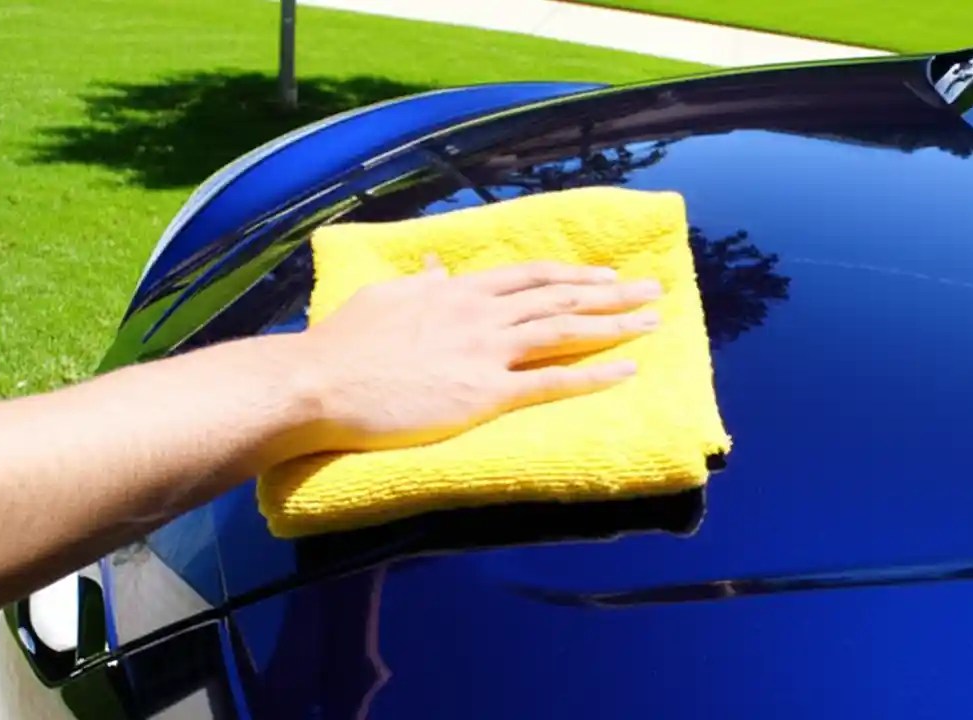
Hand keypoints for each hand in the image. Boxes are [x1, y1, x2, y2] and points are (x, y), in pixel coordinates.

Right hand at [285, 260, 661, 451]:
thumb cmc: (343, 343)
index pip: (529, 277)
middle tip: (651, 292)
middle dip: (610, 294)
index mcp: (457, 292)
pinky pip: (551, 382)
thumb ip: (418, 284)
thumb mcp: (383, 299)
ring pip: (564, 332)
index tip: (604, 275)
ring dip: (613, 326)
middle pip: (559, 298)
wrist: (321, 382)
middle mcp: (481, 315)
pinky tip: (625, 370)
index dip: (572, 276)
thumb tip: (438, 271)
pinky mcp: (484, 394)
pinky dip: (592, 375)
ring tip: (651, 322)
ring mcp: (486, 352)